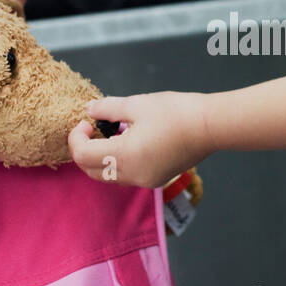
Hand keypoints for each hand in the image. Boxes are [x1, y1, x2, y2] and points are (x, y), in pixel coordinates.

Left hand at [68, 92, 212, 188]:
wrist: (209, 127)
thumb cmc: (174, 112)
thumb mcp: (136, 104)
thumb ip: (107, 109)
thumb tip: (89, 110)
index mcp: (123, 156)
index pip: (82, 155)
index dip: (76, 138)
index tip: (85, 122)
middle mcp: (131, 175)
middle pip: (92, 172)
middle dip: (85, 151)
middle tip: (92, 129)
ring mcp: (144, 180)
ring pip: (109, 176)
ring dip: (102, 157)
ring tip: (113, 133)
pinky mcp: (155, 179)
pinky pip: (127, 175)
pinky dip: (119, 162)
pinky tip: (129, 142)